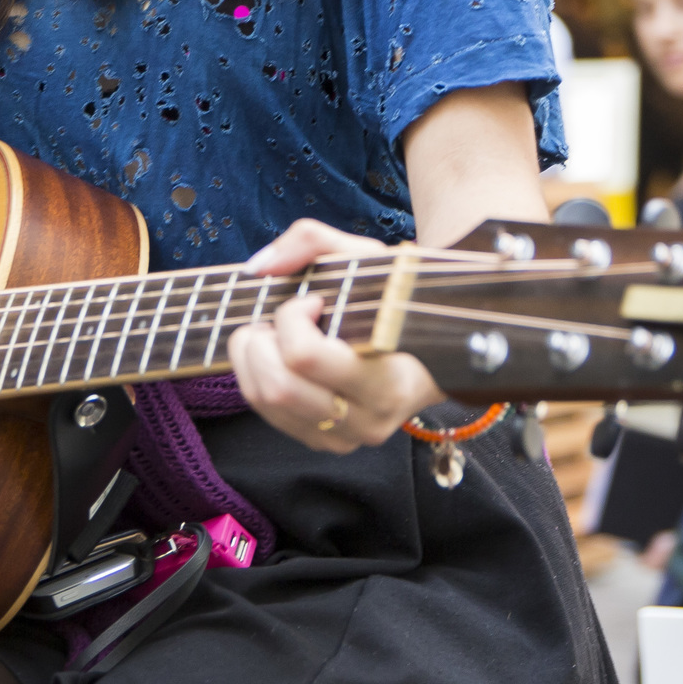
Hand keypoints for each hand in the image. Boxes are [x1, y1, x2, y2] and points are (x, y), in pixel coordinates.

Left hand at [227, 219, 443, 452]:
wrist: (431, 356)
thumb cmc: (398, 303)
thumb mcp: (369, 258)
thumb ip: (311, 241)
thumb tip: (259, 267)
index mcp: (387, 381)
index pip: (305, 357)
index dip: (292, 318)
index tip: (312, 300)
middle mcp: (366, 420)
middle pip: (277, 387)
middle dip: (259, 341)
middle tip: (278, 318)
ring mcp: (343, 438)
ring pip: (264, 403)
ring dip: (252, 359)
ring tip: (275, 335)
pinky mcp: (323, 442)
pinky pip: (266, 415)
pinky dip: (259, 378)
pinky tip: (280, 358)